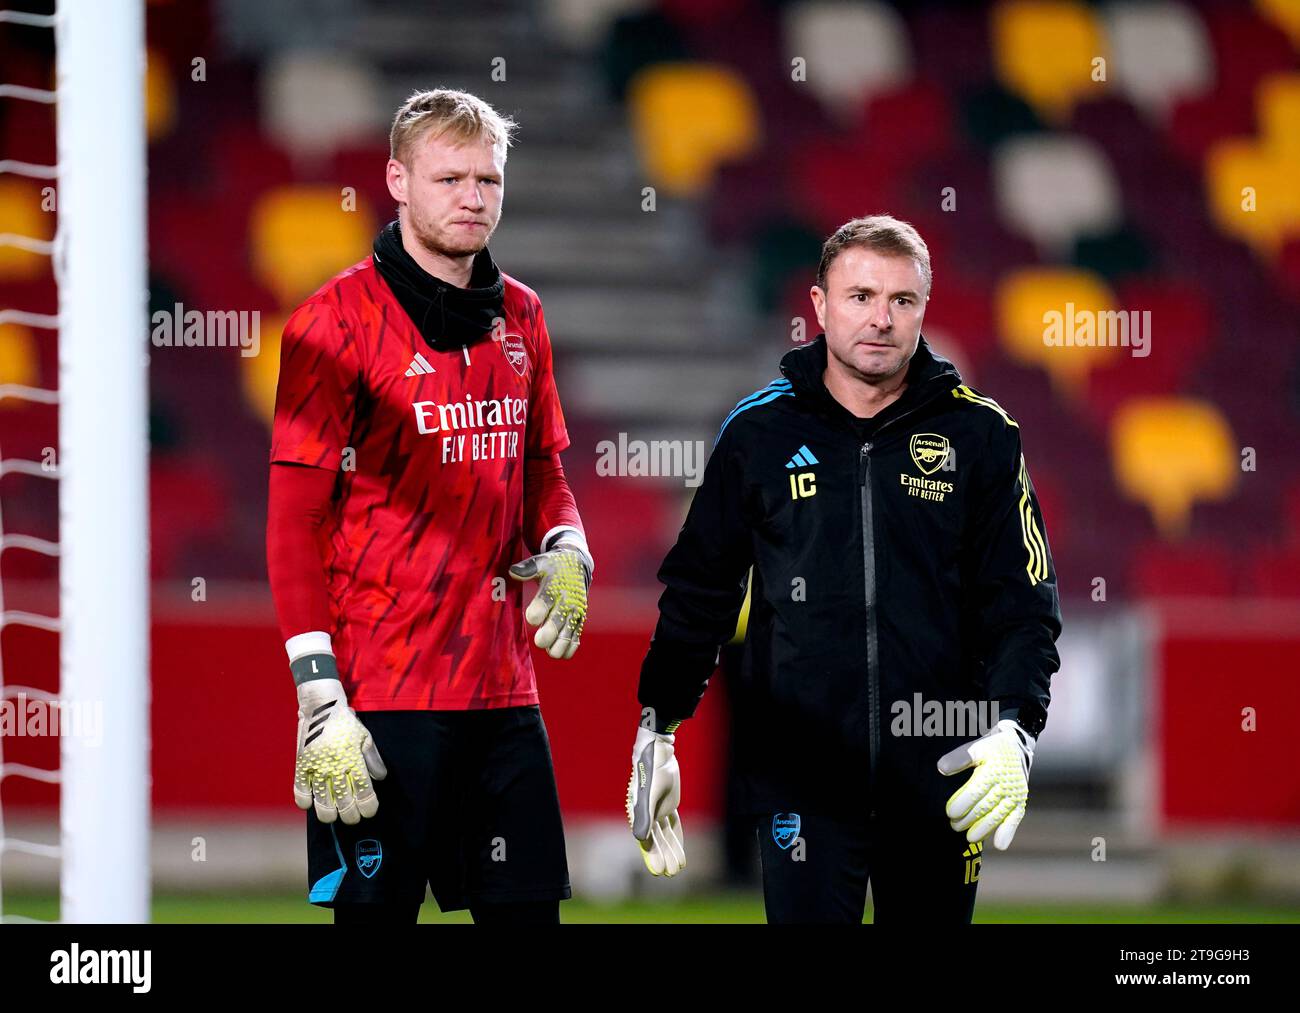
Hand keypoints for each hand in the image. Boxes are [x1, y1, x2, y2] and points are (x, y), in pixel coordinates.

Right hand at [293, 678, 386, 824]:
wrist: (321, 707)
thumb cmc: (346, 723)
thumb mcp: (365, 737)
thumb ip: (373, 759)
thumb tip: (380, 778)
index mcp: (354, 760)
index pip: (364, 793)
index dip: (368, 807)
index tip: (369, 811)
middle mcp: (336, 767)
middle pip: (344, 804)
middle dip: (351, 816)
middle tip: (353, 817)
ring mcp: (317, 768)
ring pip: (323, 804)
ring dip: (330, 815)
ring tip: (333, 815)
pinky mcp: (301, 766)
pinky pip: (301, 793)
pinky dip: (306, 802)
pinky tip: (312, 803)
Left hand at [508, 543, 589, 659]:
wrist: (578, 566)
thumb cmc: (553, 566)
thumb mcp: (541, 563)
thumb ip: (528, 569)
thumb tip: (513, 572)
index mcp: (556, 587)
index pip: (545, 603)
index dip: (537, 613)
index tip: (532, 618)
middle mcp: (568, 602)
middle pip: (557, 625)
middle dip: (546, 636)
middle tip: (539, 640)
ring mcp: (575, 614)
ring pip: (567, 638)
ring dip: (555, 647)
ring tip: (547, 646)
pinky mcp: (579, 622)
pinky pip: (574, 642)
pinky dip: (565, 650)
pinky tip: (554, 649)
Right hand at [626, 725, 684, 875]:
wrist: (658, 752)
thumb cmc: (650, 771)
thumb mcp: (649, 794)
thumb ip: (645, 816)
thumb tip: (640, 838)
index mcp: (638, 815)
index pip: (646, 841)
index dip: (653, 856)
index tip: (660, 872)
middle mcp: (646, 815)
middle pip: (657, 840)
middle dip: (664, 856)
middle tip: (672, 873)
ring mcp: (658, 810)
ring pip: (666, 835)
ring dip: (671, 850)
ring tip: (678, 868)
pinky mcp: (668, 804)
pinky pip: (673, 825)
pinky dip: (676, 837)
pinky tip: (681, 850)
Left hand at [937, 718, 1034, 850]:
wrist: (1016, 746)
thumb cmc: (991, 749)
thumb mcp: (976, 748)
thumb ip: (959, 758)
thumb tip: (941, 769)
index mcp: (993, 770)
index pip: (976, 791)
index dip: (962, 803)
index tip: (950, 812)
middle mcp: (1006, 784)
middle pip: (985, 806)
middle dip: (969, 819)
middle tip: (954, 825)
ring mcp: (1014, 795)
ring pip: (998, 816)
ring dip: (984, 829)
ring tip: (970, 837)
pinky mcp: (1020, 802)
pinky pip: (1015, 819)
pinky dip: (1008, 832)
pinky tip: (1000, 845)